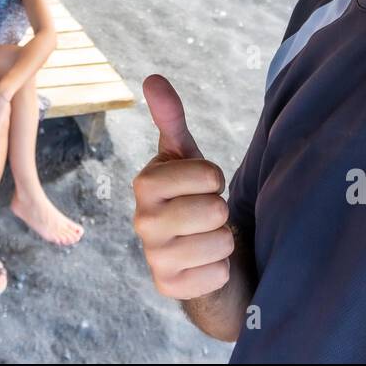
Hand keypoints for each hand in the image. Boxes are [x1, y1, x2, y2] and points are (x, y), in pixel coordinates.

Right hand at [132, 74, 233, 299]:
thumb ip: (170, 117)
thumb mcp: (186, 155)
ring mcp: (153, 257)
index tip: (205, 184)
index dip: (216, 179)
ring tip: (207, 237)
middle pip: (214, 211)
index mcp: (145, 184)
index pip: (207, 175)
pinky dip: (220, 270)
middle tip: (207, 214)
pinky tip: (204, 264)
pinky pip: (216, 275)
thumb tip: (153, 78)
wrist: (195, 250)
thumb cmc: (192, 194)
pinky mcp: (168, 287)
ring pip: (219, 244)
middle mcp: (142, 221)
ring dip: (223, 241)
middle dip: (221, 212)